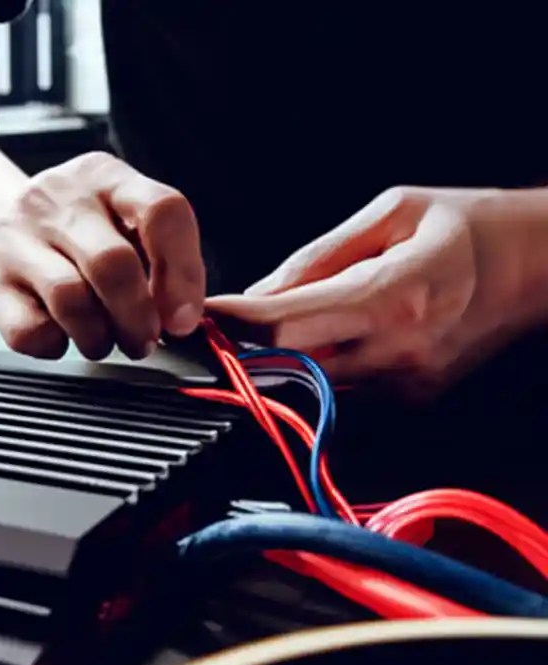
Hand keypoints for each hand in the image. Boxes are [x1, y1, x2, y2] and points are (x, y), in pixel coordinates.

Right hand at [0, 152, 205, 360]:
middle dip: (139, 318)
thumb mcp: (112, 219)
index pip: (161, 210)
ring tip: (102, 342)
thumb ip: (155, 257)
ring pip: (72, 300)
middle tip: (143, 340)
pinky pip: (30, 330)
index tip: (183, 317)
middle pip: (114, 263)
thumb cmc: (64, 234)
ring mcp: (15, 237)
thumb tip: (185, 316)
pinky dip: (55, 346)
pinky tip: (59, 336)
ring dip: (98, 337)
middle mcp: (57, 198)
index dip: (183, 272)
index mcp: (103, 176)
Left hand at [208, 186, 543, 396]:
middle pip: (293, 362)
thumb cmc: (470, 227)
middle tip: (218, 324)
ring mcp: (408, 380)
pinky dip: (322, 361)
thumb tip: (259, 292)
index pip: (289, 323)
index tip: (204, 314)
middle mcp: (400, 349)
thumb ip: (319, 256)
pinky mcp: (411, 396)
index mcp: (395, 295)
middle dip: (249, 344)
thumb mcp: (392, 212)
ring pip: (315, 379)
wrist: (540, 266)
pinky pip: (345, 383)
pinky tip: (328, 334)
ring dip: (285, 355)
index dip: (236, 322)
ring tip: (276, 320)